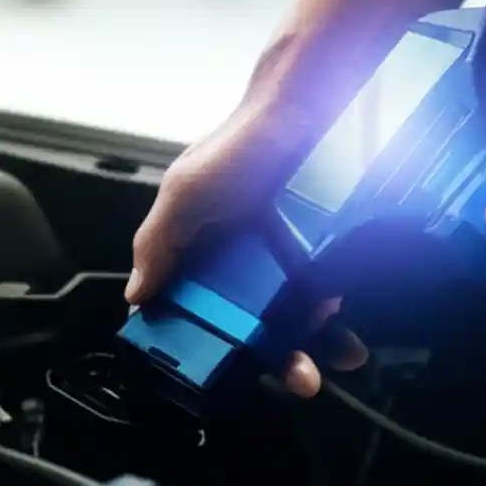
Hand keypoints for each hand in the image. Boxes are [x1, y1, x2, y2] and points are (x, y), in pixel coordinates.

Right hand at [126, 96, 367, 396]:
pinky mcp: (322, 254)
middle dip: (275, 361)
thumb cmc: (237, 145)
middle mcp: (241, 266)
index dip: (209, 351)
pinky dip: (339, 320)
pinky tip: (349, 332)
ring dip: (315, 348)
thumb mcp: (184, 191)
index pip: (197, 316)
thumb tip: (136, 298)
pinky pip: (328, 295)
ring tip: (336, 357)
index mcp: (200, 256)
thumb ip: (157, 242)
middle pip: (254, 330)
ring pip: (295, 321)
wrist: (304, 107)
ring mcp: (285, 263)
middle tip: (298, 378)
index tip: (225, 376)